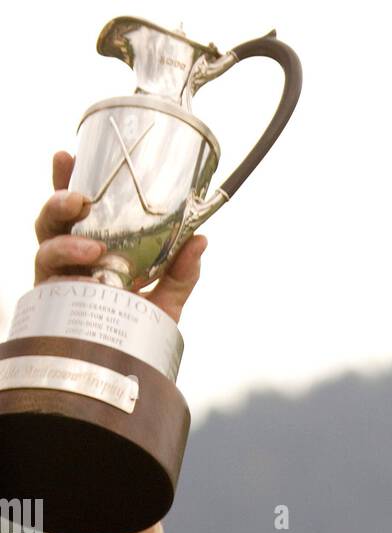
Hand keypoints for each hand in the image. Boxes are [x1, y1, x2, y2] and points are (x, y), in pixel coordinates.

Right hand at [34, 150, 206, 325]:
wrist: (133, 373)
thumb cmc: (142, 331)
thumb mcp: (167, 297)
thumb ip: (182, 271)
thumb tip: (201, 240)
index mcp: (89, 247)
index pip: (74, 210)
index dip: (65, 181)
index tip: (68, 154)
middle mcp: (68, 262)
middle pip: (50, 221)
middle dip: (58, 202)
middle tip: (79, 199)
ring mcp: (58, 284)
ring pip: (44, 249)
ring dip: (64, 244)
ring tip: (92, 249)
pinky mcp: (54, 309)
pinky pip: (50, 286)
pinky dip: (66, 276)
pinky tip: (85, 275)